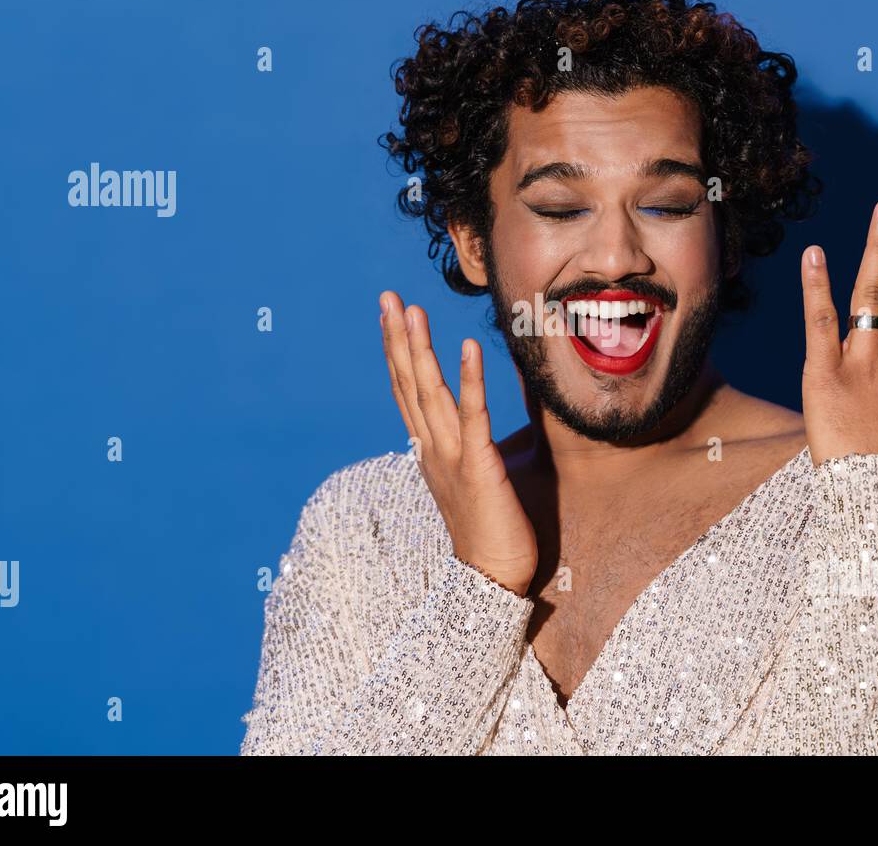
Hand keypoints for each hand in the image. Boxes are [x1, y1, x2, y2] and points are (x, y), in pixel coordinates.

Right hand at [379, 291, 538, 595]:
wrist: (490, 580)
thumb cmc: (489, 531)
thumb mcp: (474, 478)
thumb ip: (468, 447)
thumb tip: (471, 422)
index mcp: (430, 451)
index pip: (407, 393)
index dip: (397, 353)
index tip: (390, 318)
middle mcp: (432, 449)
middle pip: (408, 384)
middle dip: (397, 338)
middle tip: (387, 298)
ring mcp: (451, 457)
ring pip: (429, 393)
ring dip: (420, 349)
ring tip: (412, 310)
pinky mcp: (479, 466)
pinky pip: (473, 416)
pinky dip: (469, 380)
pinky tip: (467, 348)